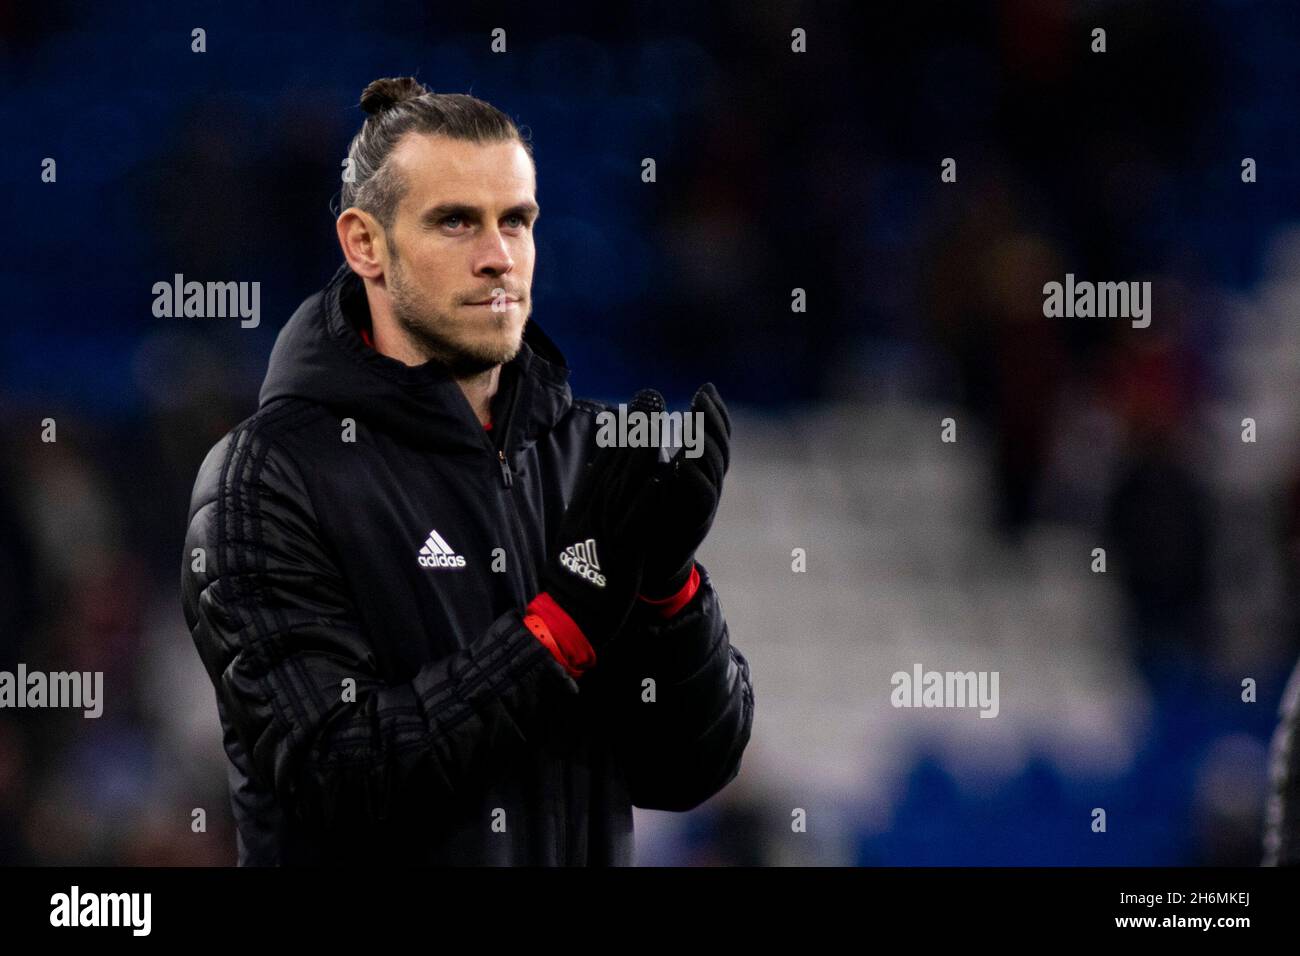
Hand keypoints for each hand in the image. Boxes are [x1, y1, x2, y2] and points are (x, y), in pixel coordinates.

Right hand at [531, 391, 663, 657]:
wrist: (565, 620)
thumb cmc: (572, 587)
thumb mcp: (574, 543)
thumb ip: (584, 518)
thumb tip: (590, 496)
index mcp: (582, 513)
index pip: (602, 466)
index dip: (618, 436)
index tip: (631, 409)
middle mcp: (593, 515)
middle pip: (615, 465)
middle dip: (634, 429)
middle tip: (650, 396)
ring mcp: (606, 532)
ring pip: (627, 483)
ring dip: (644, 450)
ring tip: (659, 420)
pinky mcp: (621, 553)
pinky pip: (637, 519)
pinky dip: (650, 496)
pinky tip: (663, 474)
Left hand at [638, 383, 730, 598]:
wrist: (653, 564)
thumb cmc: (653, 518)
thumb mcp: (656, 476)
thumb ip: (656, 450)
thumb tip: (644, 414)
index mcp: (700, 469)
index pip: (714, 434)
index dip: (714, 411)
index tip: (706, 387)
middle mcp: (709, 484)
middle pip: (720, 446)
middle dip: (712, 420)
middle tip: (701, 398)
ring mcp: (705, 504)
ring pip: (714, 470)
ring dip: (704, 444)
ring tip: (693, 422)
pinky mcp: (696, 524)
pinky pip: (702, 499)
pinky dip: (695, 480)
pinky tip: (683, 463)